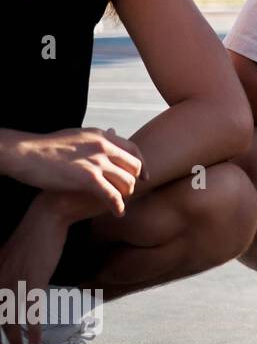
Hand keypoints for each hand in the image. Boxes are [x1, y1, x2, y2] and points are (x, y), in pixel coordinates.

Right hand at [0, 128, 143, 216]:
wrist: (25, 154)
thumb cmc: (47, 148)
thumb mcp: (77, 135)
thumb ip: (98, 137)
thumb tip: (112, 130)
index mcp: (101, 136)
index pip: (133, 149)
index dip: (142, 164)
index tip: (144, 175)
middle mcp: (103, 146)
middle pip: (133, 167)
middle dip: (134, 181)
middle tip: (129, 192)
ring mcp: (97, 162)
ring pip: (126, 182)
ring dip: (125, 195)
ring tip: (119, 203)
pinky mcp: (88, 178)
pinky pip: (113, 195)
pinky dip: (118, 206)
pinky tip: (117, 213)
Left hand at [0, 194, 79, 343]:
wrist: (47, 218)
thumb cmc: (33, 235)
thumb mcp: (11, 257)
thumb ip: (6, 274)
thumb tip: (8, 294)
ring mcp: (14, 282)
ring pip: (10, 321)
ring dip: (16, 342)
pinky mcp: (32, 281)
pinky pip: (31, 313)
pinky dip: (34, 330)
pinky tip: (37, 340)